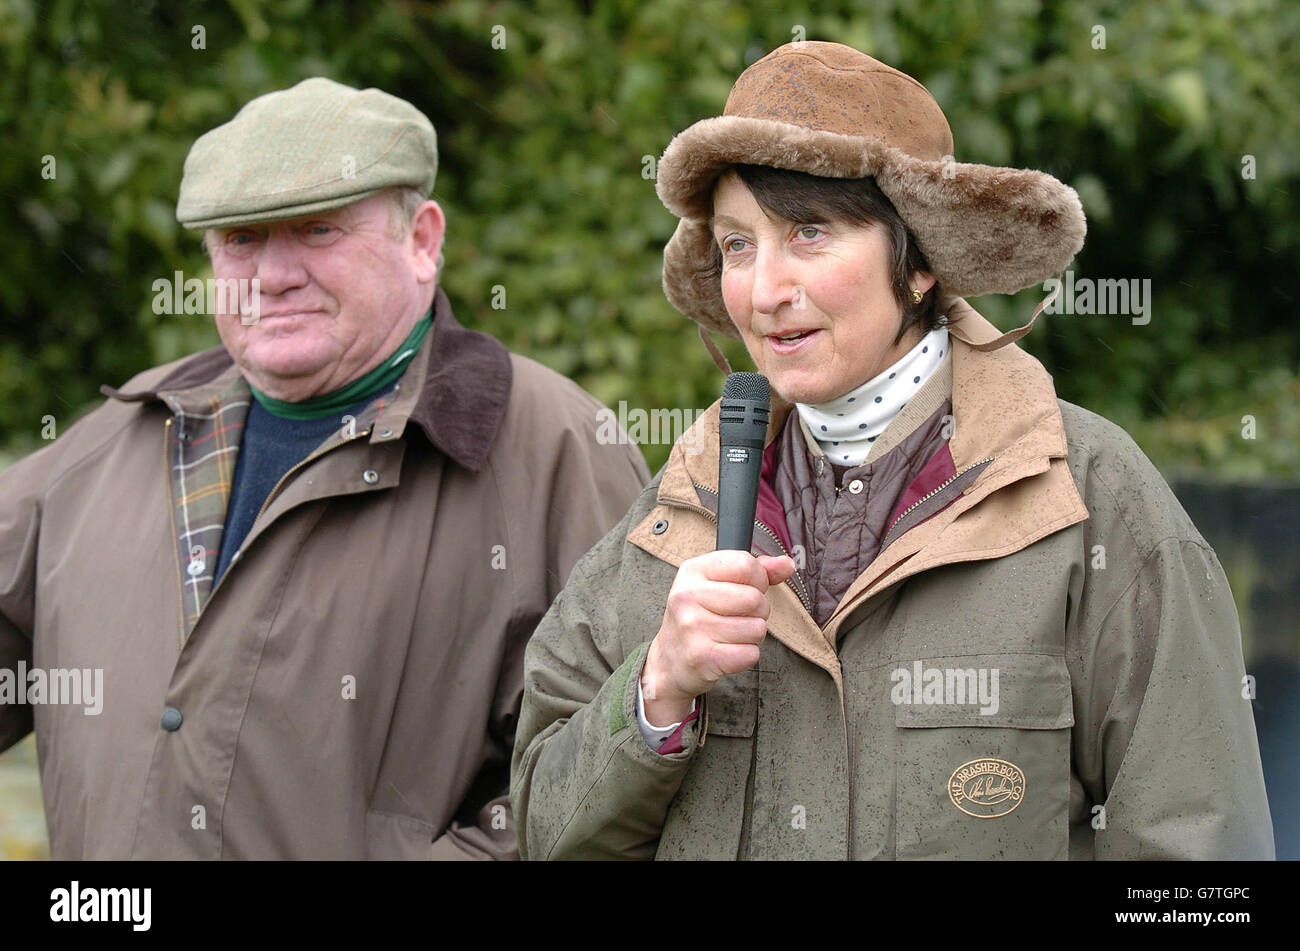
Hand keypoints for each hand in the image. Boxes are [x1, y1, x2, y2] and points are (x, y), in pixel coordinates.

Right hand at [641, 550, 795, 726]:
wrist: (670, 661)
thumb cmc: (699, 617)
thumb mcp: (718, 584)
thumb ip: (755, 571)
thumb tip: (787, 564)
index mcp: (693, 570)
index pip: (746, 565)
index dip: (758, 580)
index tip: (745, 590)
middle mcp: (688, 596)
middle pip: (755, 599)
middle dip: (758, 612)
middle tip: (737, 618)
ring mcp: (692, 627)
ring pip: (757, 629)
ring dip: (752, 636)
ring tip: (730, 636)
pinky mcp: (701, 657)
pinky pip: (750, 654)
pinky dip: (746, 656)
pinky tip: (727, 652)